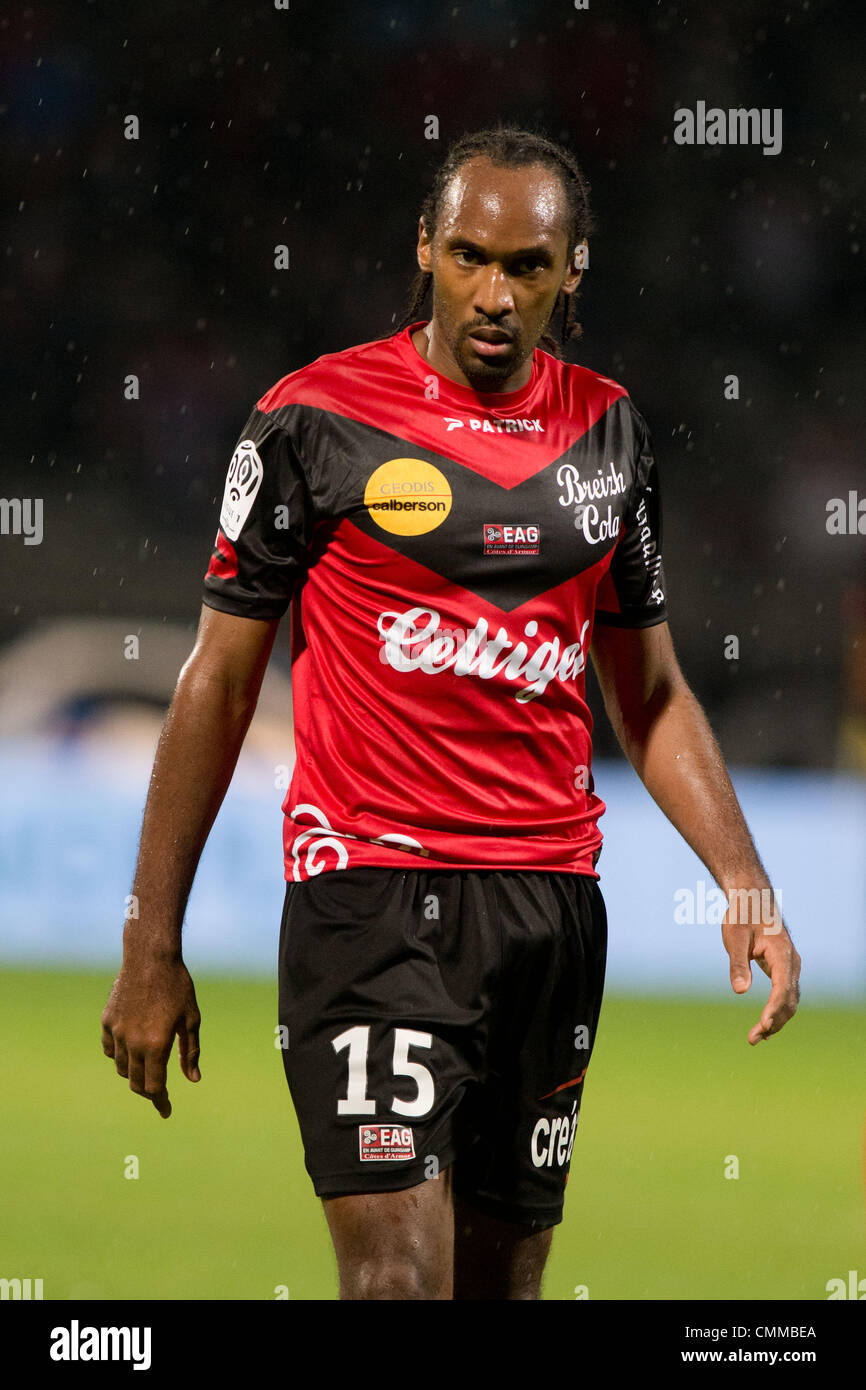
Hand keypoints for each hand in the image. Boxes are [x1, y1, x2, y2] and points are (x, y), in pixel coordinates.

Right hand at [101, 959, 200, 1116]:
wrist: (150, 957)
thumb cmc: (177, 986)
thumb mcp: (191, 1019)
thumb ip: (190, 1052)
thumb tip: (193, 1079)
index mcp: (156, 1045)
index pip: (155, 1087)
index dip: (161, 1102)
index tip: (166, 1111)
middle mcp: (133, 1042)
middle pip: (136, 1082)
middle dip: (148, 1092)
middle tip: (159, 1093)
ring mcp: (116, 1032)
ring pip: (120, 1067)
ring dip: (133, 1074)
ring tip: (146, 1068)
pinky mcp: (106, 1021)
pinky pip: (108, 1049)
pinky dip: (118, 1055)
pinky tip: (129, 1050)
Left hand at [722, 893, 800, 1044]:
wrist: (753, 899)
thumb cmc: (743, 916)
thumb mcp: (735, 937)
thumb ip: (738, 963)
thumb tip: (740, 991)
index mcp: (782, 953)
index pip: (782, 987)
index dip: (774, 1008)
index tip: (763, 1024)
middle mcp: (792, 962)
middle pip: (789, 999)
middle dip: (774, 1021)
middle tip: (753, 1039)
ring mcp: (790, 967)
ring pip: (789, 1000)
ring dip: (776, 1020)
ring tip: (756, 1038)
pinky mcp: (784, 969)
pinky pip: (785, 995)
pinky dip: (778, 1011)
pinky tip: (765, 1025)